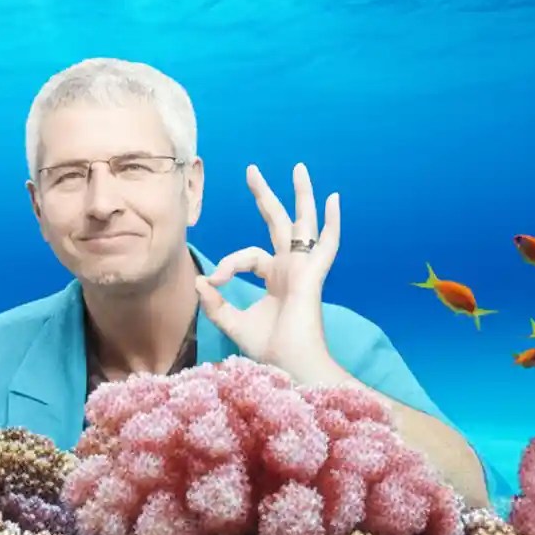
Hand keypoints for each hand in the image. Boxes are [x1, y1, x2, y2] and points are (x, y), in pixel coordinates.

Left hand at [194, 163, 340, 369]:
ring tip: (298, 168)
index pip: (246, 256)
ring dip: (301, 195)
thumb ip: (215, 303)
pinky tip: (333, 199)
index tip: (215, 283)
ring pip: (303, 224)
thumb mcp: (232, 323)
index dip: (227, 264)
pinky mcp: (312, 275)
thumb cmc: (268, 349)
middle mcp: (290, 269)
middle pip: (277, 223)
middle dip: (264, 196)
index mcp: (274, 279)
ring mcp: (303, 269)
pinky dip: (331, 223)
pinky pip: (326, 244)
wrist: (290, 366)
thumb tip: (201, 280)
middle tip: (251, 170)